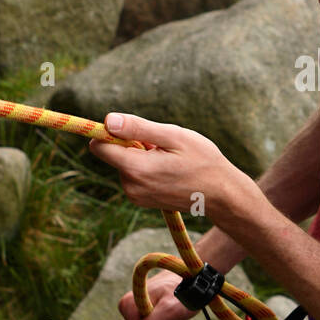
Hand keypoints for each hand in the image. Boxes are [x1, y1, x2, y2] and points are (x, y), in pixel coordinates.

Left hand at [88, 112, 238, 215]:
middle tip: (162, 145)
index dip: (109, 131)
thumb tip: (108, 121)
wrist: (221, 195)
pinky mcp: (141, 199)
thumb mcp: (174, 136)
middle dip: (132, 143)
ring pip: (124, 163)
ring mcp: (135, 195)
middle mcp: (130, 185)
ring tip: (169, 158)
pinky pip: (133, 175)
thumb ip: (138, 128)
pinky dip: (146, 167)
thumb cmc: (203, 161)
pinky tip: (169, 168)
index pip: (99, 145)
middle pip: (113, 153)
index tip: (130, 127)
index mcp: (135, 168)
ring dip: (141, 155)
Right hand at [118, 269, 193, 319]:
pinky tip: (172, 316)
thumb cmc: (182, 292)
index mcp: (127, 305)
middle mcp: (127, 308)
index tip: (169, 318)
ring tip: (174, 314)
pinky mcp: (144, 316)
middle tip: (174, 316)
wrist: (193, 279)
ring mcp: (136, 312)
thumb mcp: (167, 311)